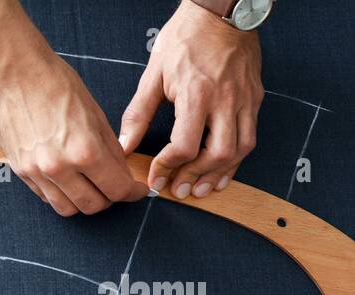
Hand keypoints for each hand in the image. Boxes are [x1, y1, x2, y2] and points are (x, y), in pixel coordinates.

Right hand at [0, 50, 149, 215]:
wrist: (12, 73)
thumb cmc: (54, 82)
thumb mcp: (94, 112)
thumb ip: (108, 147)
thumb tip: (119, 170)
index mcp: (85, 150)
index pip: (117, 189)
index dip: (132, 193)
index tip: (136, 190)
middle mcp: (60, 168)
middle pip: (93, 206)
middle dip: (109, 199)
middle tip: (114, 186)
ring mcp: (36, 172)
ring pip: (67, 209)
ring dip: (83, 202)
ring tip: (89, 186)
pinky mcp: (20, 171)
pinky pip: (45, 197)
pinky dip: (60, 194)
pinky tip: (66, 179)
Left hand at [119, 0, 263, 197]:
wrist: (222, 11)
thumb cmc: (185, 38)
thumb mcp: (154, 73)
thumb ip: (138, 113)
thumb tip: (124, 147)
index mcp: (196, 94)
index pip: (185, 145)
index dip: (168, 167)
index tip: (156, 177)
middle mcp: (225, 100)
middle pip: (218, 153)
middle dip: (197, 177)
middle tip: (180, 191)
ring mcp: (245, 99)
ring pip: (241, 149)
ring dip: (220, 174)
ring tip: (202, 189)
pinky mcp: (255, 97)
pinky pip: (250, 136)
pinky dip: (236, 159)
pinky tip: (222, 171)